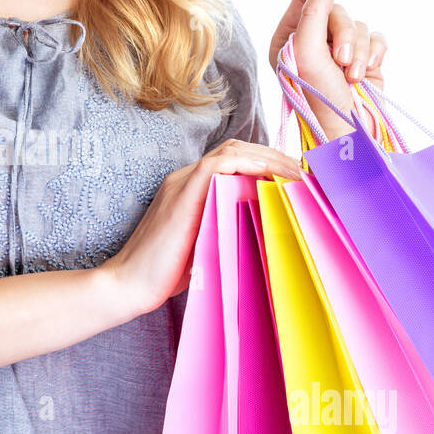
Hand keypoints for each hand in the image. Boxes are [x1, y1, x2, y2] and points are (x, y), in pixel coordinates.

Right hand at [100, 139, 303, 318]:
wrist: (129, 285)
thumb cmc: (165, 274)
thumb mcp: (207, 244)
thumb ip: (229, 227)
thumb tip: (266, 226)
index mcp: (191, 189)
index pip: (234, 161)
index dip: (266, 163)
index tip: (295, 179)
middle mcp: (185, 178)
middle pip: (236, 149)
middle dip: (274, 155)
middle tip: (304, 173)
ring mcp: (181, 183)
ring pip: (231, 151)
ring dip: (268, 157)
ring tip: (296, 172)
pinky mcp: (182, 194)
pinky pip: (218, 164)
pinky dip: (248, 163)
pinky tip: (270, 172)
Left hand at [268, 0, 387, 139]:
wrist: (349, 130)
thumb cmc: (320, 95)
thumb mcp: (308, 50)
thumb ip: (314, 11)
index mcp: (288, 39)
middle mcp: (312, 43)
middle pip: (336, 12)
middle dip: (344, 34)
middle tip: (342, 61)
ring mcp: (339, 51)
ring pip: (358, 25)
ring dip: (360, 50)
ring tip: (352, 77)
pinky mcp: (365, 59)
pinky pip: (376, 37)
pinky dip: (375, 53)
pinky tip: (368, 74)